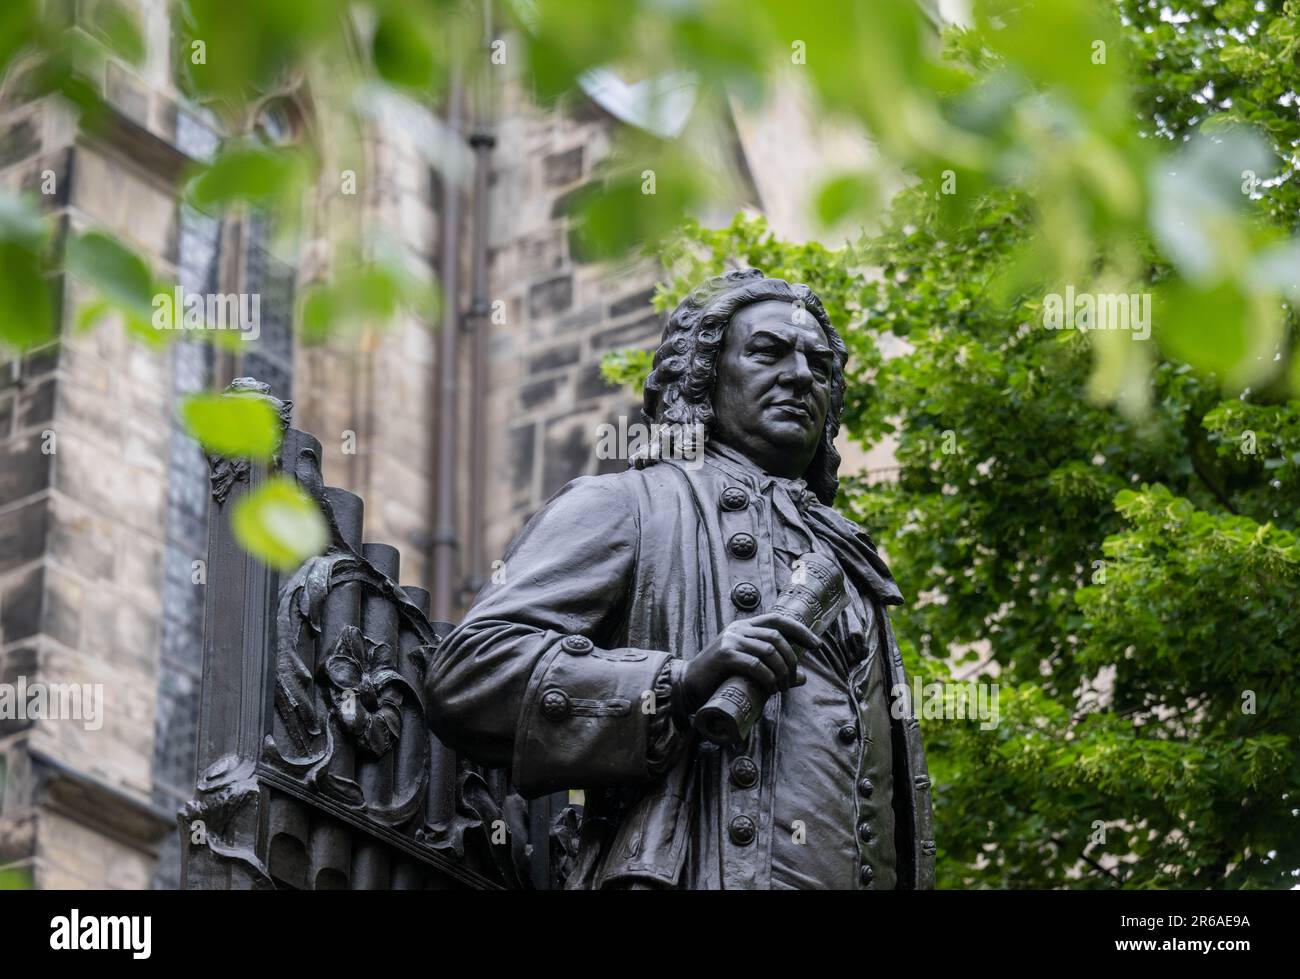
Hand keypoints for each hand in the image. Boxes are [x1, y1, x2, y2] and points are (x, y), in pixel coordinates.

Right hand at [680, 613, 820, 712]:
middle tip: (793, 680)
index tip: (816, 644)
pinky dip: (768, 677)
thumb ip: (773, 670)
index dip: (800, 630)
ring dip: (782, 671)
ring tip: (781, 687)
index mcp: (744, 627)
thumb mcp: (749, 671)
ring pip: (769, 650)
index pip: (778, 620)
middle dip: (791, 660)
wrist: (688, 685)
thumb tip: (803, 678)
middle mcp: (738, 629)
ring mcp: (731, 640)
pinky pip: (755, 664)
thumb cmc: (720, 678)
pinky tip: (770, 688)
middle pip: (777, 637)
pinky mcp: (725, 656)